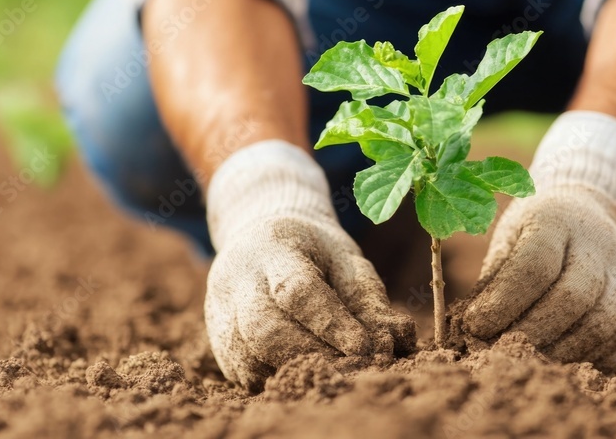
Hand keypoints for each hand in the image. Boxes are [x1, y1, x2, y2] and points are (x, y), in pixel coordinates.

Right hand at [205, 141, 415, 389]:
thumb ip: (368, 297)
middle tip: (352, 367)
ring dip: (293, 372)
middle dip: (312, 354)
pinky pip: (241, 371)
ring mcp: (220, 310)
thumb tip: (398, 340)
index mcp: (273, 248)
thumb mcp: (345, 258)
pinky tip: (305, 375)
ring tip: (333, 374)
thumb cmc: (314, 250)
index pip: (298, 291)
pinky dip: (275, 380)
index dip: (332, 324)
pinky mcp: (217, 338)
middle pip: (263, 328)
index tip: (366, 347)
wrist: (261, 235)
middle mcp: (236, 278)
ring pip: (247, 355)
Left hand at [462, 112, 615, 368]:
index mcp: (558, 217)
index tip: (475, 326)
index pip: (536, 265)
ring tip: (525, 358)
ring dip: (558, 352)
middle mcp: (602, 241)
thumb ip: (494, 278)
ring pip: (600, 325)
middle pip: (573, 298)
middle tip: (500, 350)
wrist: (591, 210)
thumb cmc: (536, 229)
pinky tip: (556, 357)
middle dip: (531, 332)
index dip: (504, 302)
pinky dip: (583, 357)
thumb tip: (475, 330)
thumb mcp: (509, 236)